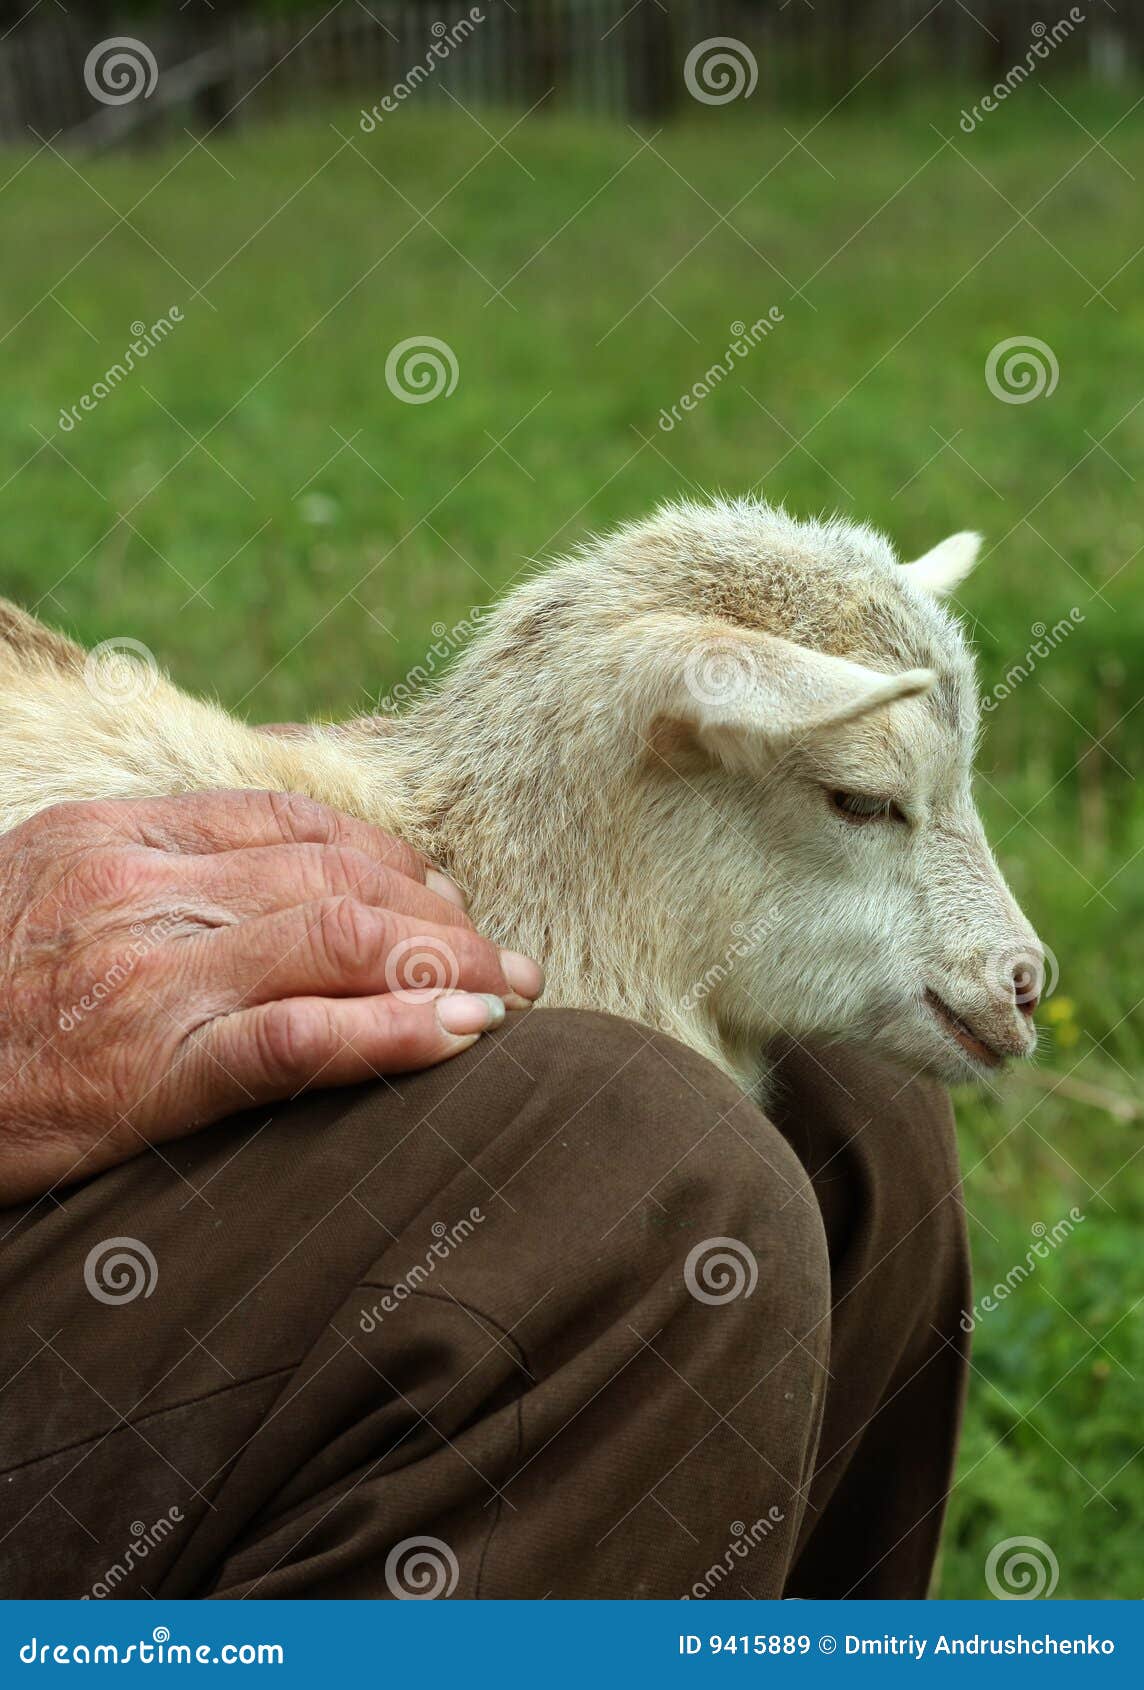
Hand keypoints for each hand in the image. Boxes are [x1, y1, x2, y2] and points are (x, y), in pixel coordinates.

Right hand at [0, 791, 542, 1204]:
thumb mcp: (45, 894)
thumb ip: (146, 873)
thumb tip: (261, 878)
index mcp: (114, 834)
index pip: (292, 823)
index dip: (387, 858)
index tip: (439, 897)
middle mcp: (140, 885)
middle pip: (338, 875)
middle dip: (440, 917)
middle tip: (502, 955)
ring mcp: (148, 974)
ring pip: (339, 938)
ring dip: (446, 966)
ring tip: (508, 995)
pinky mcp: (150, 1069)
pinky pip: (299, 1038)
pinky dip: (393, 1034)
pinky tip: (460, 1037)